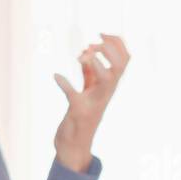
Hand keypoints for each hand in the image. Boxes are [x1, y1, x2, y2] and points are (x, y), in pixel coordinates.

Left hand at [53, 33, 129, 171]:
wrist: (75, 145)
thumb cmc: (82, 115)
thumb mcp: (88, 91)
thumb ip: (88, 73)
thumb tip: (85, 52)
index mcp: (109, 86)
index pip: (125, 58)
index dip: (117, 42)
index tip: (100, 34)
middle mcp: (106, 93)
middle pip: (121, 65)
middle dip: (110, 48)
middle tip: (92, 44)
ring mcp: (94, 102)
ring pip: (108, 79)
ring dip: (95, 63)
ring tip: (80, 55)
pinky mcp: (78, 112)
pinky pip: (73, 95)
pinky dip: (64, 84)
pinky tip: (55, 76)